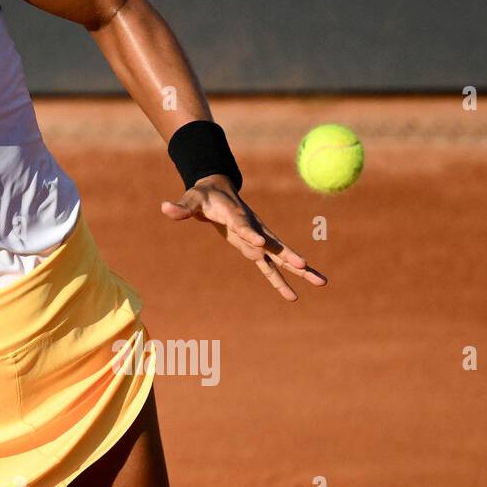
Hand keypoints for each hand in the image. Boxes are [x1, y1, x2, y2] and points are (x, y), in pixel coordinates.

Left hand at [160, 174, 326, 300]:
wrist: (218, 191)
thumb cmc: (203, 196)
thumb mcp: (191, 200)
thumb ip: (181, 207)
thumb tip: (165, 208)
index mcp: (236, 215)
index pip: (243, 226)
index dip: (250, 234)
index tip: (260, 244)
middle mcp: (253, 228)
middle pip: (274, 243)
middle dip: (290, 255)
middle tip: (306, 265)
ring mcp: (258, 239)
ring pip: (280, 257)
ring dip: (299, 270)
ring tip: (322, 282)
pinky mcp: (255, 248)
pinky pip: (270, 267)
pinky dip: (281, 280)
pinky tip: (293, 295)